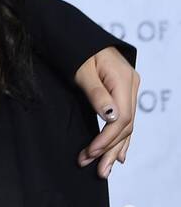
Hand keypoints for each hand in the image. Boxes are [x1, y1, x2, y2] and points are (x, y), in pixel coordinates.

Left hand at [74, 47, 139, 177]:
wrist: (74, 35)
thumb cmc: (74, 49)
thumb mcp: (81, 70)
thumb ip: (96, 93)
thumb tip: (111, 116)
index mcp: (124, 80)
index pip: (121, 119)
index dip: (106, 139)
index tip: (89, 153)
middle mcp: (131, 86)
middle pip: (126, 125)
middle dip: (110, 150)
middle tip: (97, 171)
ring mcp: (129, 89)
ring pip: (127, 125)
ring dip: (114, 149)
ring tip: (104, 169)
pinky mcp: (122, 92)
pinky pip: (125, 120)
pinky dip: (120, 138)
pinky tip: (118, 155)